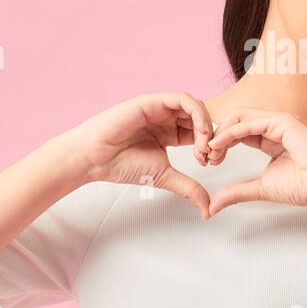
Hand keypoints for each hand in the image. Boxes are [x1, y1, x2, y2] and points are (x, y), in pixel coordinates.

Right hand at [65, 91, 215, 219]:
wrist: (95, 158)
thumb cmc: (122, 164)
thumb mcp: (164, 177)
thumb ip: (188, 188)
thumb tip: (208, 208)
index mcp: (169, 133)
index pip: (199, 132)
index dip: (209, 145)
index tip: (208, 163)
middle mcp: (165, 118)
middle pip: (200, 118)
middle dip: (211, 136)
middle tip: (209, 156)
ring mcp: (159, 108)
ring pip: (195, 106)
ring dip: (206, 125)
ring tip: (203, 147)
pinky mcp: (152, 101)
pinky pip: (182, 99)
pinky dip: (196, 114)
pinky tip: (197, 133)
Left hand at [203, 108, 306, 216]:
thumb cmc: (304, 186)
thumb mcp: (260, 188)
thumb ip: (236, 192)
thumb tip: (213, 205)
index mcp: (271, 137)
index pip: (238, 131)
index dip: (221, 143)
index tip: (209, 160)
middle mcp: (275, 125)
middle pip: (236, 119)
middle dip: (217, 134)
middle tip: (206, 155)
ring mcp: (280, 121)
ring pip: (240, 116)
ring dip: (221, 132)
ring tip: (211, 151)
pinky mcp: (284, 122)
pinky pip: (251, 123)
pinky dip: (232, 132)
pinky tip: (220, 145)